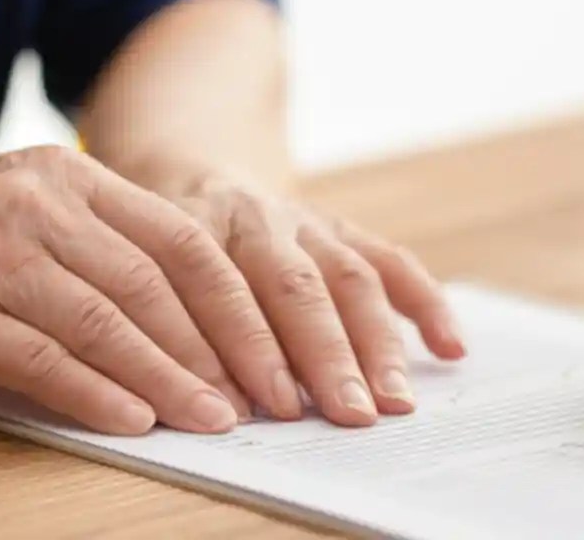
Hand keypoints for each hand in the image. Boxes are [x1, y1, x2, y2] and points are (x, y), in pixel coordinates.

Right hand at [0, 146, 347, 434]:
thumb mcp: (24, 206)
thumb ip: (101, 242)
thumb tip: (191, 318)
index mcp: (70, 177)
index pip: (181, 239)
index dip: (236, 301)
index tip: (275, 352)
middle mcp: (38, 205)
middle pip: (156, 282)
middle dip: (221, 346)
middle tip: (264, 397)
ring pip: (106, 321)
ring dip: (168, 378)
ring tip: (213, 418)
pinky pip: (38, 357)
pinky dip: (92, 393)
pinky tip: (134, 422)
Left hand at [119, 153, 465, 425]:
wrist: (184, 169)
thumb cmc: (151, 249)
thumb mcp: (132, 269)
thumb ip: (156, 322)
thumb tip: (191, 401)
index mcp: (191, 228)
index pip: (224, 290)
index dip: (249, 349)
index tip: (269, 409)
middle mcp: (254, 220)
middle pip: (296, 286)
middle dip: (326, 355)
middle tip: (350, 415)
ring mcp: (304, 221)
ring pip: (347, 276)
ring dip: (377, 341)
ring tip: (397, 400)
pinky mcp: (340, 227)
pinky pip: (389, 260)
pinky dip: (424, 302)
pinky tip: (450, 347)